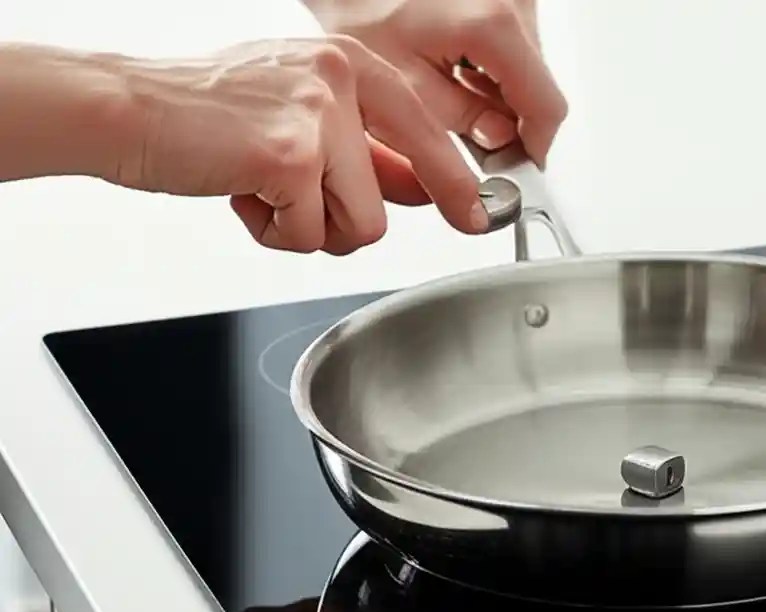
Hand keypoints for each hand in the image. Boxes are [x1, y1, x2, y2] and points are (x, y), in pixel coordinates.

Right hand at [109, 35, 489, 253]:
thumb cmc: (204, 117)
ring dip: (316, 229)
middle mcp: (341, 77)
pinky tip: (245, 198)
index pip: (424, 125)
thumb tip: (420, 188)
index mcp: (347, 63)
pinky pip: (311, 234)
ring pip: (364, 223)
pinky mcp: (292, 154)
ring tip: (271, 197)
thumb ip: (360, 148)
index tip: (478, 209)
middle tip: (471, 226)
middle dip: (442, 206)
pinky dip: (276, 234)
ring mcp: (320, 113)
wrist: (128, 110)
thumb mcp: (297, 115)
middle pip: (414, 179)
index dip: (457, 176)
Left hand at [308, 0, 567, 166]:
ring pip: (530, 71)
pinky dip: (492, 69)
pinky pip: (518, 49)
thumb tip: (499, 143)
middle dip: (509, 119)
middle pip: (539, 88)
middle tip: (467, 131)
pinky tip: (457, 66)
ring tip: (452, 87)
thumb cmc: (364, 6)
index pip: (546, 106)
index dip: (535, 145)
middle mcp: (515, 3)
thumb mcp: (405, 83)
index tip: (517, 166)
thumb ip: (460, 120)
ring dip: (498, 93)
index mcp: (494, 25)